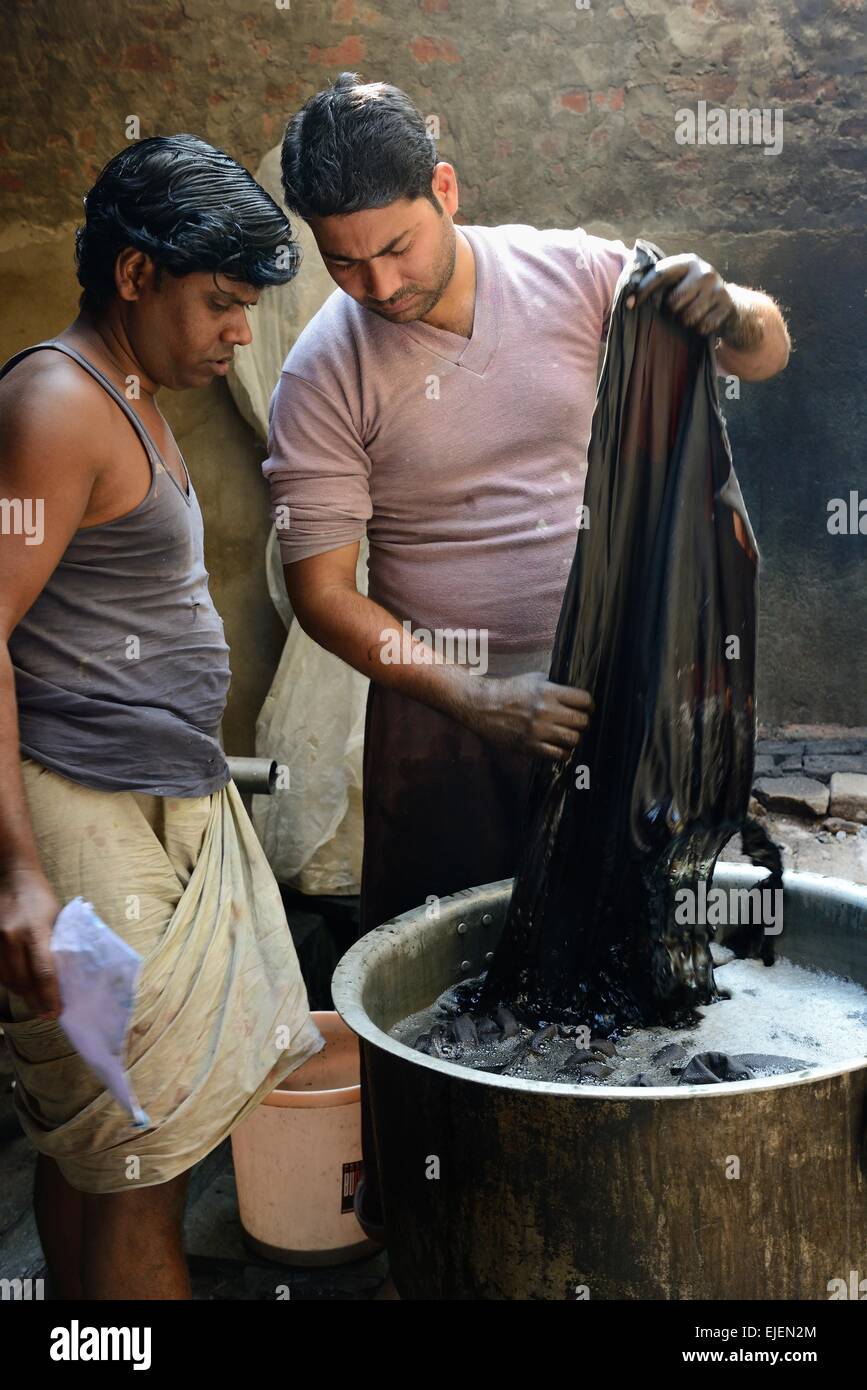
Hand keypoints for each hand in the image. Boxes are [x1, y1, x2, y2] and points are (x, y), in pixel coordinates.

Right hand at [0, 863, 60, 1016]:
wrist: (11, 875)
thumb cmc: (39, 895)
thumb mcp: (56, 916)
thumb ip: (57, 943)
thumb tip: (68, 971)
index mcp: (36, 931)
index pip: (44, 973)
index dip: (50, 996)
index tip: (57, 1011)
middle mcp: (12, 937)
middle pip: (23, 981)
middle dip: (36, 1001)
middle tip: (47, 1013)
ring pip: (7, 979)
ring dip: (21, 994)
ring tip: (35, 1003)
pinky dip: (8, 981)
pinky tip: (19, 986)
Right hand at [465, 671, 593, 759]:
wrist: (482, 705)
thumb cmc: (509, 690)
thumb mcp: (534, 679)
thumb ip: (556, 686)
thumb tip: (577, 695)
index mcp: (548, 691)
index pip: (584, 700)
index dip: (589, 705)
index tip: (587, 709)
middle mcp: (545, 710)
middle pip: (582, 721)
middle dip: (584, 722)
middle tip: (579, 723)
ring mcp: (537, 730)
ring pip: (573, 739)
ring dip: (574, 738)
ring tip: (569, 735)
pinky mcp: (529, 745)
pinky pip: (558, 754)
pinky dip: (564, 752)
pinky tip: (559, 747)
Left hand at [626, 253, 735, 337]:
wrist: (728, 304)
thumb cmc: (692, 294)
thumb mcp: (677, 282)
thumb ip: (657, 282)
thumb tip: (627, 298)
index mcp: (687, 262)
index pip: (660, 274)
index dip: (642, 290)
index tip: (629, 305)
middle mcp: (704, 272)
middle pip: (673, 302)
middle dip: (669, 313)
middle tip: (673, 313)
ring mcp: (718, 288)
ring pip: (687, 317)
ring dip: (684, 322)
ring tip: (688, 317)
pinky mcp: (726, 306)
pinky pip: (702, 327)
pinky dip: (698, 330)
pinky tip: (702, 322)